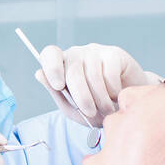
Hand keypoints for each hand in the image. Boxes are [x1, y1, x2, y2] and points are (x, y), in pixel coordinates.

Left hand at [34, 43, 157, 126]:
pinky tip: (116, 96)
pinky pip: (110, 74)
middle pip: (73, 72)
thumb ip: (57, 93)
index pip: (50, 54)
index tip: (58, 85)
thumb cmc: (96, 108)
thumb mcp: (73, 108)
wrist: (125, 106)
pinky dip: (113, 91)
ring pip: (92, 75)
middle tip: (90, 113)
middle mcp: (77, 54)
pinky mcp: (114, 54)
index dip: (52, 68)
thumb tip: (39, 73)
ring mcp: (96, 52)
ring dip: (100, 99)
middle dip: (82, 98)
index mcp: (62, 65)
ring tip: (107, 110)